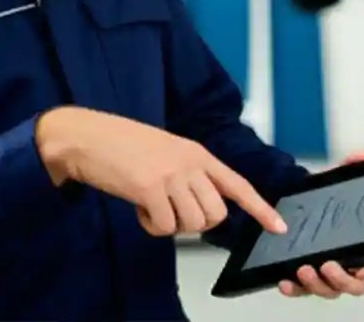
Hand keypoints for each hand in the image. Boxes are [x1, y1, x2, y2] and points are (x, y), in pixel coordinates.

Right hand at [35, 106, 286, 236]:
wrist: (85, 136)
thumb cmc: (119, 144)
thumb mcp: (164, 151)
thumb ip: (186, 174)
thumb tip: (198, 209)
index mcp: (196, 152)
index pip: (237, 184)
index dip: (260, 208)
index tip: (278, 226)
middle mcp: (189, 163)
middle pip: (215, 215)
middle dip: (194, 223)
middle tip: (169, 210)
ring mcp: (171, 175)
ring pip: (192, 224)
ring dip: (169, 224)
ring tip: (149, 205)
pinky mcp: (150, 189)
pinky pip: (165, 227)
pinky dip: (150, 226)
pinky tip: (137, 207)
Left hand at [279, 149, 363, 299]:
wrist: (286, 202)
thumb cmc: (319, 198)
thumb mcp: (335, 179)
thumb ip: (353, 165)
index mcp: (361, 245)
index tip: (363, 264)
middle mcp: (345, 264)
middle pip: (353, 285)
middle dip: (343, 280)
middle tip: (328, 264)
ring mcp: (323, 273)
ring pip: (327, 290)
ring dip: (317, 285)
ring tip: (304, 268)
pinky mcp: (301, 277)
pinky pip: (300, 291)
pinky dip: (294, 289)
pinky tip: (285, 280)